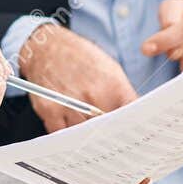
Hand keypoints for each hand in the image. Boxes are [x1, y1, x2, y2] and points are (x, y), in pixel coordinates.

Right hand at [16, 22, 137, 131]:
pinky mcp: (49, 109)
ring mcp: (71, 104)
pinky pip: (61, 134)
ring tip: (84, 129)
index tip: (130, 135)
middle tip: (106, 136)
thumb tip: (135, 117)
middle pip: (106, 131)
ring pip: (84, 136)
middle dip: (107, 134)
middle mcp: (93, 96)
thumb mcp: (110, 70)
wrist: (47, 46)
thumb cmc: (80, 57)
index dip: (131, 129)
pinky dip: (65, 136)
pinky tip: (67, 127)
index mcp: (113, 86)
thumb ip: (123, 95)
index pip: (130, 117)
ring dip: (85, 136)